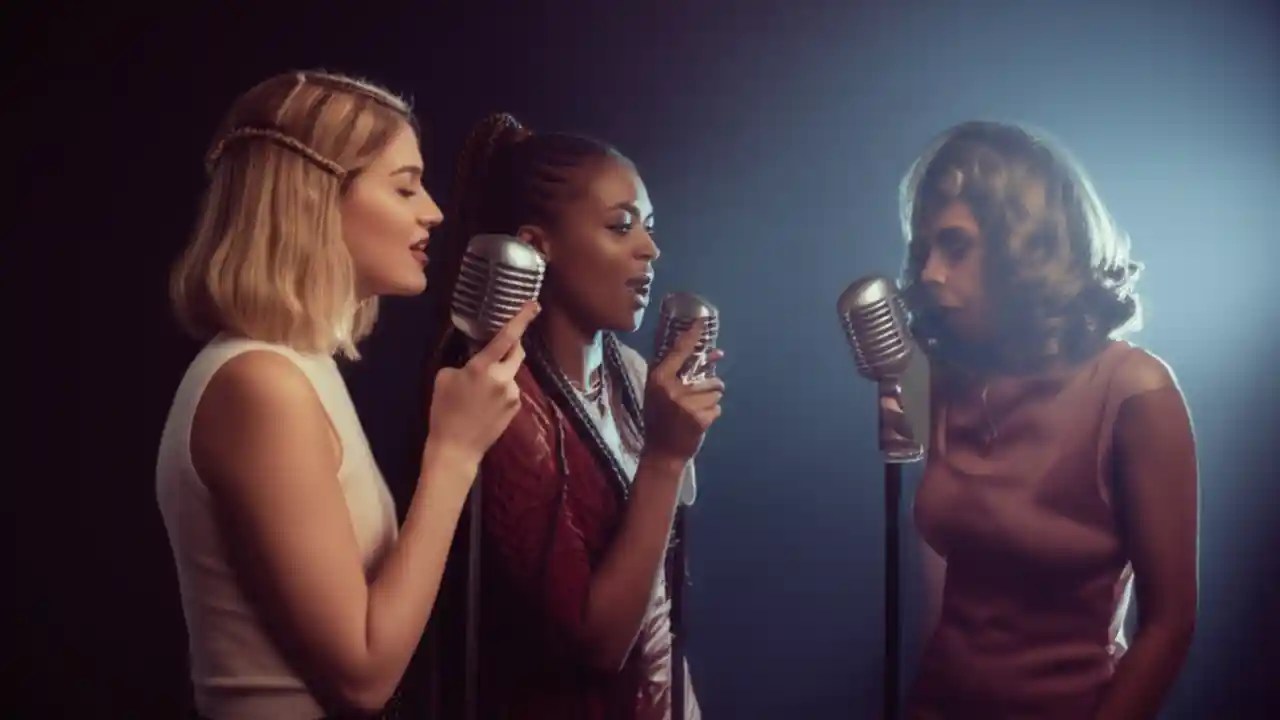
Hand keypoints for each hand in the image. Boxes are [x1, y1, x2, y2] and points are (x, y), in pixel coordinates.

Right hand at [426, 302, 539, 468]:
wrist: (457, 448)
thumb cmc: (444, 411)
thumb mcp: (445, 378)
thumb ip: (465, 362)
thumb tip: (477, 357)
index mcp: (483, 367)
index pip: (507, 337)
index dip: (522, 319)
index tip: (534, 304)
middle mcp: (504, 378)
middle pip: (517, 352)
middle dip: (511, 347)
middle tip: (498, 349)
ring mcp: (513, 394)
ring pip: (512, 373)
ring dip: (501, 373)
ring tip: (480, 392)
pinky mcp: (516, 408)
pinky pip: (511, 390)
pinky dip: (501, 389)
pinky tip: (486, 405)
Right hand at [642, 318, 725, 463]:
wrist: (662, 452)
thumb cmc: (660, 418)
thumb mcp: (659, 392)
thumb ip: (680, 372)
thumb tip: (717, 352)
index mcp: (659, 379)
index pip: (679, 351)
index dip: (692, 335)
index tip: (702, 321)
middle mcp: (672, 389)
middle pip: (709, 377)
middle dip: (709, 388)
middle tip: (695, 400)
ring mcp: (687, 404)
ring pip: (716, 392)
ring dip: (710, 401)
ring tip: (695, 411)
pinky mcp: (700, 418)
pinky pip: (717, 408)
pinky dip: (711, 414)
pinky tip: (698, 422)